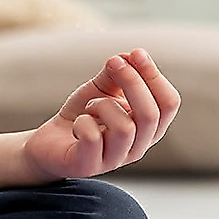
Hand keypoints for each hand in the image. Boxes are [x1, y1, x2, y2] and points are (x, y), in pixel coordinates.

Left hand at [22, 48, 180, 181]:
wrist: (49, 142)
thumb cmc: (82, 116)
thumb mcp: (100, 90)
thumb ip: (115, 75)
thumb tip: (130, 56)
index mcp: (148, 128)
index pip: (169, 103)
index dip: (154, 76)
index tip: (136, 53)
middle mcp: (138, 147)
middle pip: (151, 114)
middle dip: (132, 81)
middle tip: (113, 63)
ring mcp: (115, 160)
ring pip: (124, 127)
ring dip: (102, 105)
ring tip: (90, 107)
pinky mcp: (88, 166)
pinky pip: (92, 138)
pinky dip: (82, 122)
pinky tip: (77, 124)